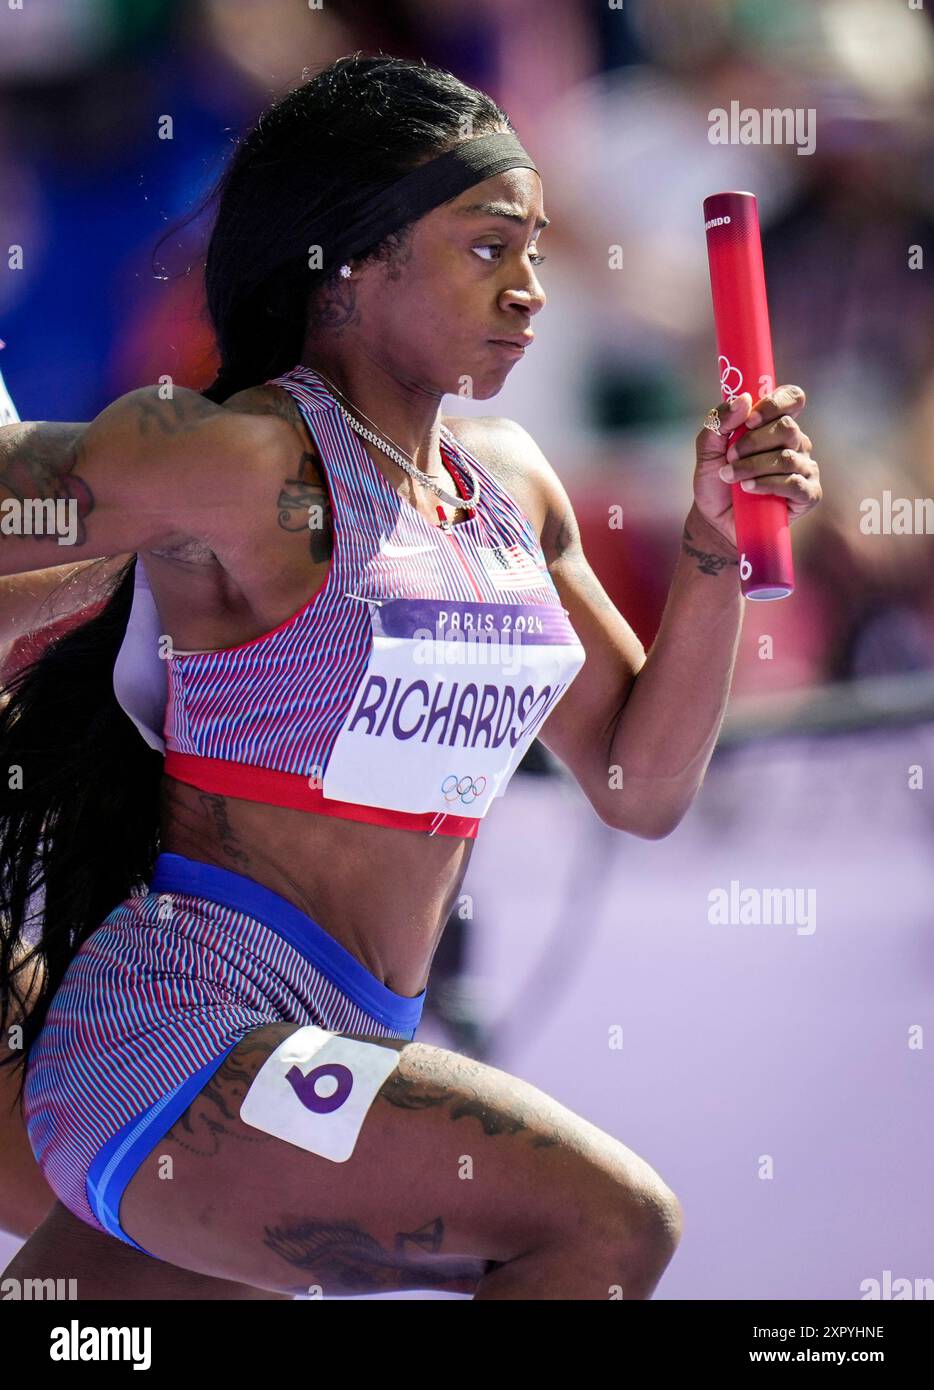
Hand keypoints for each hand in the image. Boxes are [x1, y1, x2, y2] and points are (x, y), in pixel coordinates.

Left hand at [692, 384, 821, 551]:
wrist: (715, 520)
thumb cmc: (716, 481)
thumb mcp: (708, 449)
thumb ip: (719, 422)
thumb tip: (744, 399)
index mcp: (776, 425)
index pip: (792, 398)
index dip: (775, 403)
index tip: (749, 420)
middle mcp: (796, 443)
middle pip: (787, 428)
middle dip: (753, 442)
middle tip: (730, 456)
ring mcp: (804, 468)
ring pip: (787, 458)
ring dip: (753, 467)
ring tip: (731, 477)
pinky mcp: (808, 495)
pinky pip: (795, 484)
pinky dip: (768, 485)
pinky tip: (749, 489)